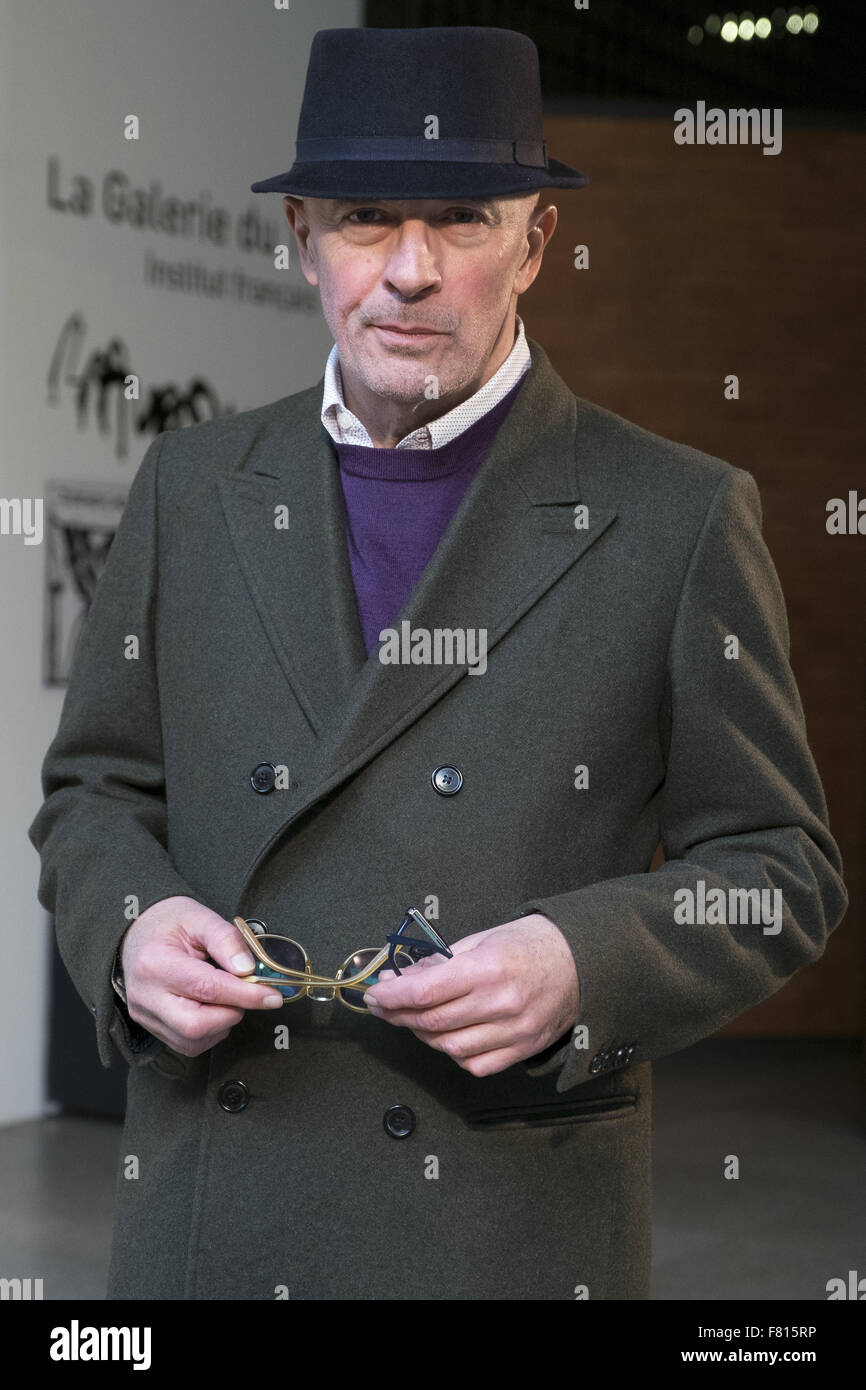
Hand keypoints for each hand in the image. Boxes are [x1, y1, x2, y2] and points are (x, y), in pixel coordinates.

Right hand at [118, 895, 283, 1056]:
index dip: (245, 995)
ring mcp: (145, 1014)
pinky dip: (209, 1031)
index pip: (207, 988)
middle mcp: (146, 995)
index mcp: (156, 963)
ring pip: (192, 1041)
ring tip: (225, 996)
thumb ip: (227, 940)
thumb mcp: (199, 917)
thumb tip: (248, 970)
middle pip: (195, 1026)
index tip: (272, 995)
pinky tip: (212, 1008)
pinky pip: (186, 1044)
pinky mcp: (150, 1026)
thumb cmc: (168, 923)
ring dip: (222, 1023)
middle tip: (243, 993)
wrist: (136, 932)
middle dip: (231, 1013)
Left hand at [363, 913, 579, 1076]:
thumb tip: (403, 977)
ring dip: (421, 1034)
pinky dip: (453, 1054)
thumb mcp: (485, 938)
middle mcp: (501, 1003)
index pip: (426, 991)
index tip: (374, 993)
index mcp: (489, 968)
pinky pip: (475, 1064)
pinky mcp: (523, 1050)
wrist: (584, 963)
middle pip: (432, 1021)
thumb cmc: (532, 944)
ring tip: (412, 1018)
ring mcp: (514, 1031)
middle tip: (382, 1005)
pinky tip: (446, 1036)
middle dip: (397, 1014)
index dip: (392, 995)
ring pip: (449, 1047)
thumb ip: (443, 961)